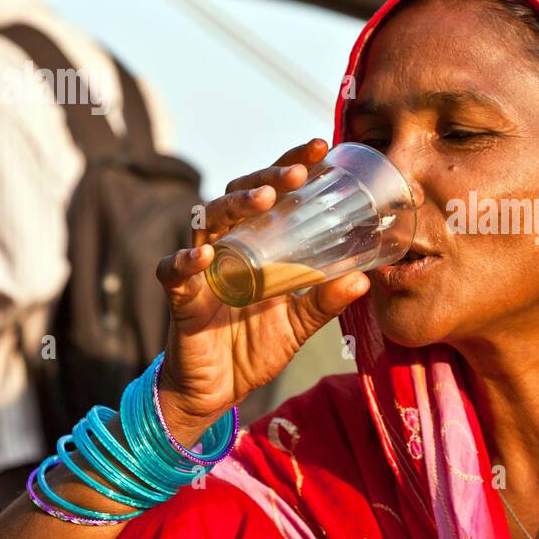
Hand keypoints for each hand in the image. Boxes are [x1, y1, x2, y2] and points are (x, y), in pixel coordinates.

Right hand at [154, 139, 369, 443]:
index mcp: (258, 242)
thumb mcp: (298, 323)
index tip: (322, 147)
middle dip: (268, 178)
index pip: (274, 192)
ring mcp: (202, 268)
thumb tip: (365, 280)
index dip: (293, 165)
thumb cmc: (254, 346)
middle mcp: (229, 245)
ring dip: (234, 206)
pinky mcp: (180, 297)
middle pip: (241, 195)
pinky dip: (184, 261)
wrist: (217, 391)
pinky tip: (203, 255)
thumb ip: (325, 301)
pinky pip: (173, 271)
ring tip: (262, 198)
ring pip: (208, 222)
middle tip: (298, 172)